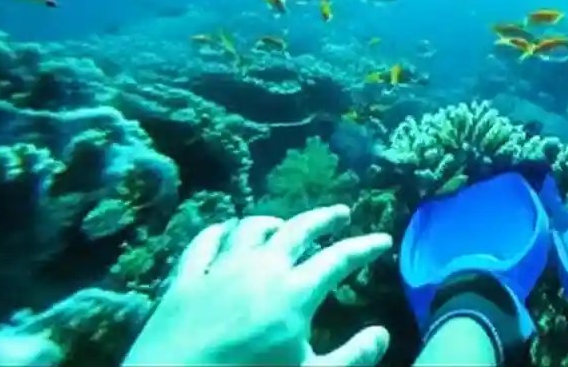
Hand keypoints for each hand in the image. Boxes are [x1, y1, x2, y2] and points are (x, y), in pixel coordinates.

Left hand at [124, 205, 391, 366]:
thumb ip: (352, 357)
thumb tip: (382, 333)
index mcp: (295, 292)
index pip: (339, 259)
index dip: (364, 247)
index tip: (382, 239)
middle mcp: (261, 268)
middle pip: (299, 230)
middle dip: (324, 219)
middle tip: (341, 214)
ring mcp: (220, 269)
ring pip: (251, 228)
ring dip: (273, 222)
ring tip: (283, 225)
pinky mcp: (185, 279)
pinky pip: (204, 242)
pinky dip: (220, 232)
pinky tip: (225, 232)